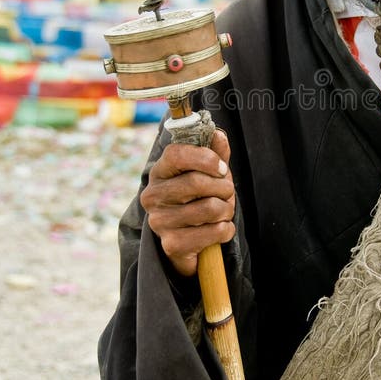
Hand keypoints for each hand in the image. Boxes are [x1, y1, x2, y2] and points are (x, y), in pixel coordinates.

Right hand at [140, 130, 235, 276]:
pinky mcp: (171, 244)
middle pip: (196, 182)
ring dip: (227, 209)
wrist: (188, 242)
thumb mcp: (208, 174)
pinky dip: (226, 230)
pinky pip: (214, 232)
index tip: (221, 167)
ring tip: (223, 211)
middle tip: (227, 193)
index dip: (206, 158)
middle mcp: (153, 195)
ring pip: (210, 208)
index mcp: (160, 171)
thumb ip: (215, 154)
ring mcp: (159, 221)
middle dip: (223, 187)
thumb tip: (218, 135)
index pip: (177, 154)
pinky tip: (219, 229)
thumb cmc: (198, 199)